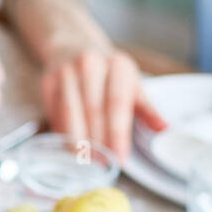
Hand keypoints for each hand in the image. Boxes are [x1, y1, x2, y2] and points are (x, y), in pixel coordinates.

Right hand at [40, 47, 166, 161]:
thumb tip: (164, 130)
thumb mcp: (131, 84)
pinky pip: (55, 114)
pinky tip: (71, 148)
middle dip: (98, 142)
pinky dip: (63, 135)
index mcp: (117, 65)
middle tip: (102, 164)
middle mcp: (90, 64)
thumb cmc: (107, 73)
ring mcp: (66, 72)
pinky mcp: (47, 82)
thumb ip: (146, 109)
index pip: (117, 104)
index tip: (120, 158)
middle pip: (93, 110)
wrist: (73, 46)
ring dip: (78, 142)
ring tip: (87, 160)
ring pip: (71, 114)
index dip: (118, 134)